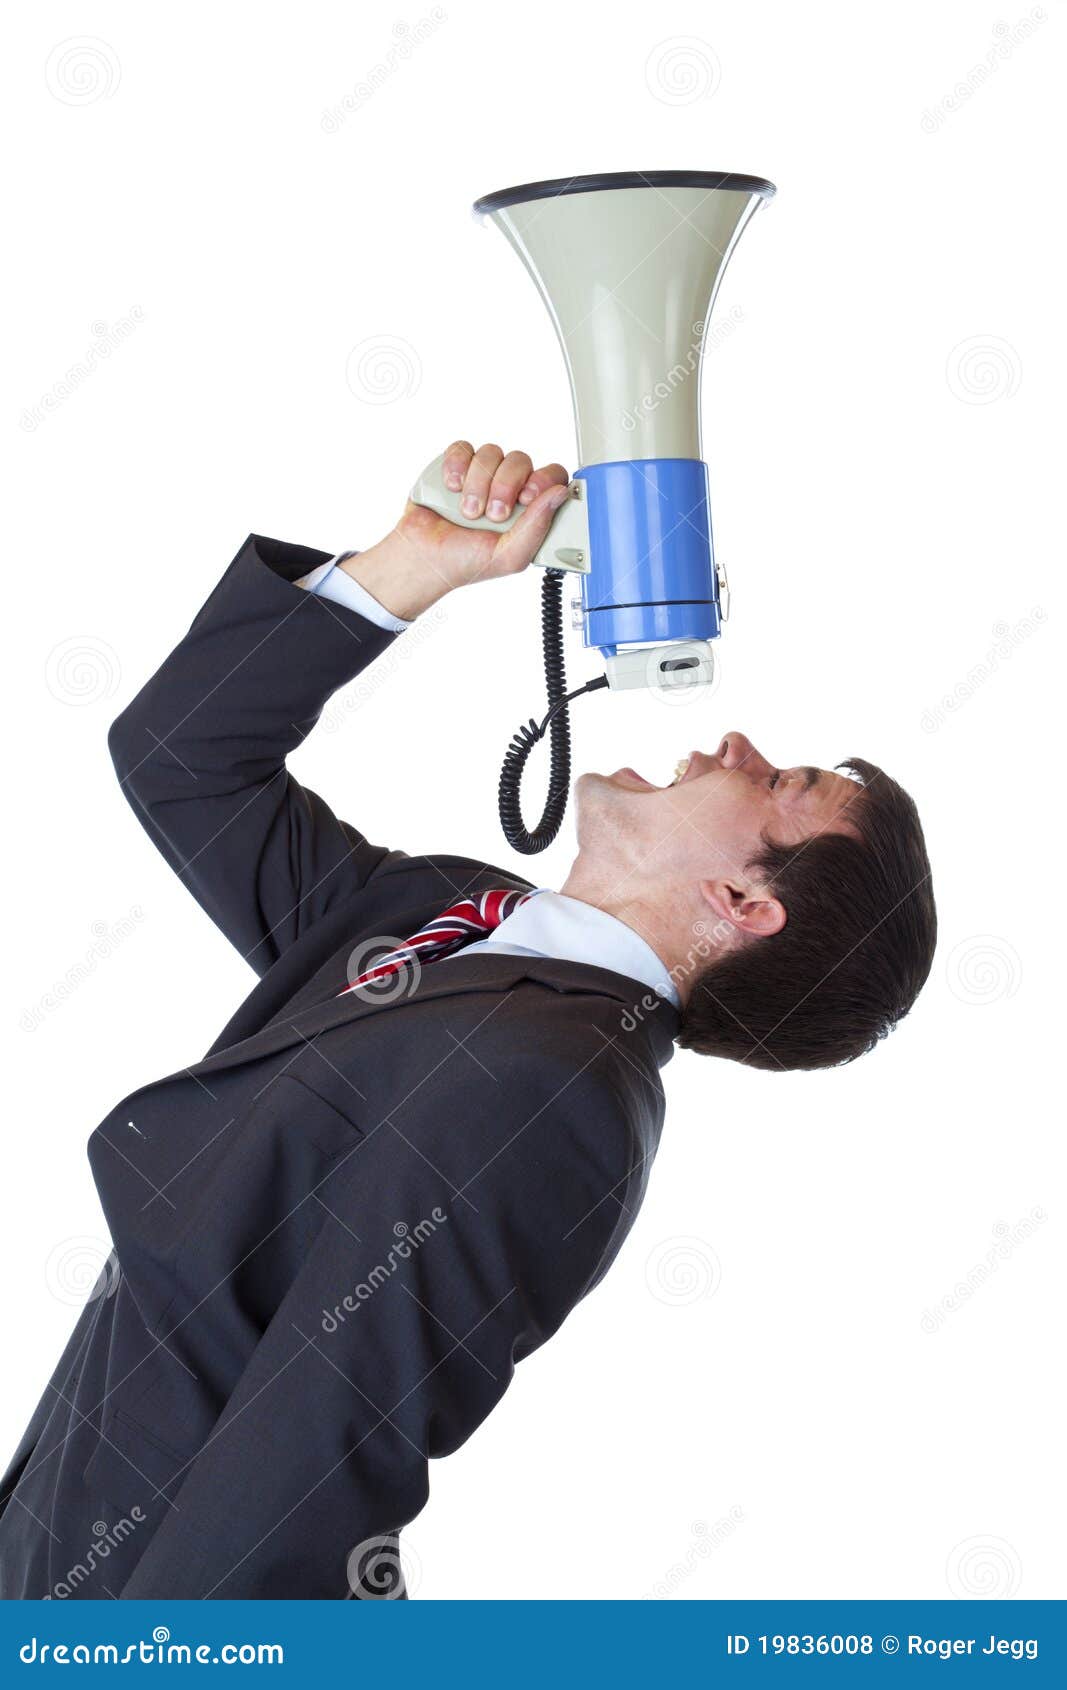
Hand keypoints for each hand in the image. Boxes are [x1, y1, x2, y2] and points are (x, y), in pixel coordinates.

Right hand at [340, 440, 570, 619]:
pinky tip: (451, 488)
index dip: (542, 480)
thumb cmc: (466, 563)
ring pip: (491, 453)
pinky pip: (462, 448)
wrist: (423, 560)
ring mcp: (481, 475)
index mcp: (528, 509)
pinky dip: (456, 466)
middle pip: (520, 460)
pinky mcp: (455, 466)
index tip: (526, 498)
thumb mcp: (510, 556)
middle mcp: (507, 488)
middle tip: (492, 514)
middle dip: (504, 486)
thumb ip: (538, 526)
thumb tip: (559, 493)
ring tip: (467, 512)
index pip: (551, 476)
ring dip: (477, 483)